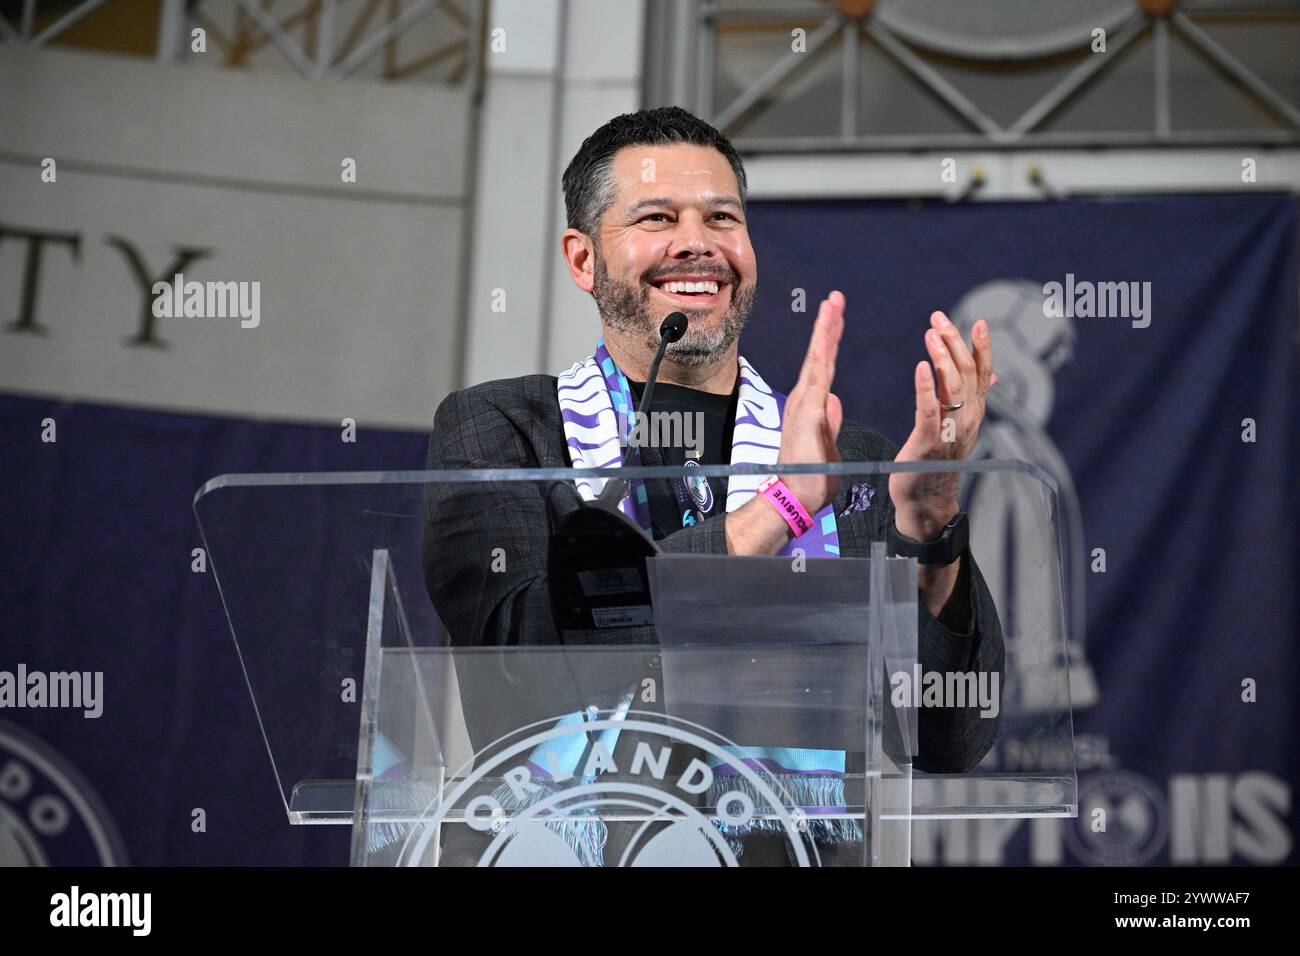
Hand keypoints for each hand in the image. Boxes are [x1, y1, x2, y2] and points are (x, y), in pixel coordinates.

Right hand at [777, 290, 844, 514]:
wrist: (795, 497)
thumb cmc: (810, 477)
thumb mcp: (827, 443)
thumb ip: (829, 420)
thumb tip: (834, 400)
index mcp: (812, 406)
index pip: (825, 366)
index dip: (831, 340)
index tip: (837, 317)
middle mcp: (804, 400)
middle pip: (819, 355)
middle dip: (827, 325)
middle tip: (835, 298)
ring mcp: (804, 405)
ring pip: (817, 360)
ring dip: (824, 331)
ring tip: (831, 304)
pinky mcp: (807, 414)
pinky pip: (817, 379)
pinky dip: (821, 356)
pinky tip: (825, 337)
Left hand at [889, 311, 994, 540]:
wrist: (926, 501)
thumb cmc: (937, 462)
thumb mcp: (959, 426)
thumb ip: (972, 399)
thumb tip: (993, 376)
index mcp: (974, 413)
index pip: (983, 374)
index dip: (982, 348)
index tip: (978, 322)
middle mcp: (968, 419)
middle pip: (966, 373)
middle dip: (954, 342)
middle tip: (939, 318)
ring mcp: (951, 431)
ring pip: (953, 387)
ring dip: (942, 357)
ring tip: (930, 334)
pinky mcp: (929, 442)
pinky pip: (930, 410)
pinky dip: (926, 387)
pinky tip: (921, 367)